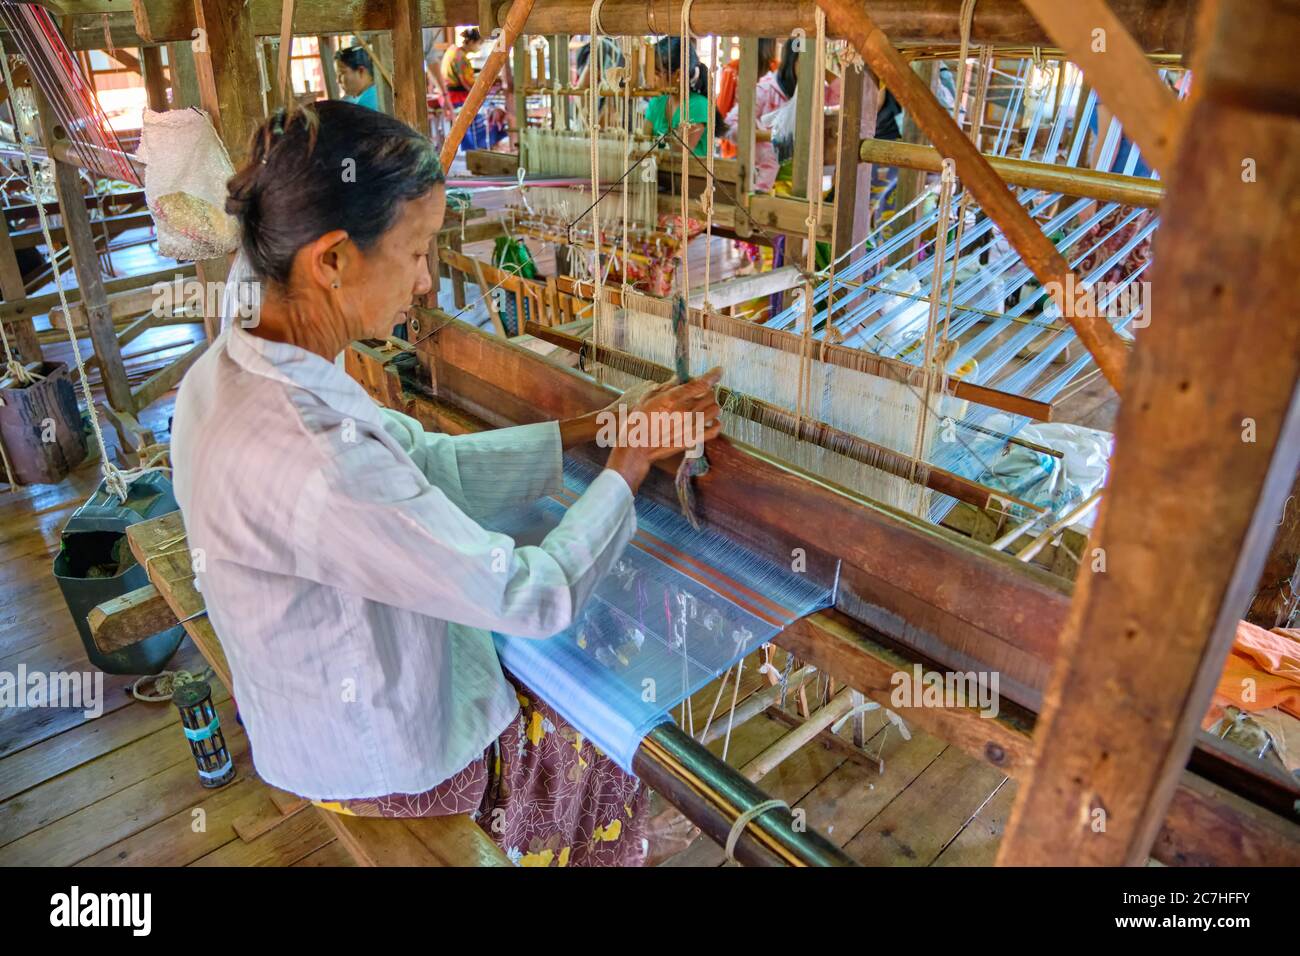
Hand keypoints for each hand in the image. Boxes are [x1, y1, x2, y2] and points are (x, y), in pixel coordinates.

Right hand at [607, 367, 722, 493]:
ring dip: (711, 405)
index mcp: (672, 398)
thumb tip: (679, 378)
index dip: (713, 375)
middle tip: (700, 392)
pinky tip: (708, 421)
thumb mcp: (647, 397)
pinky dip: (715, 423)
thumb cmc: (637, 422)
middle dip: (708, 390)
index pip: (701, 383)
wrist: (635, 448)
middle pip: (710, 395)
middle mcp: (684, 412)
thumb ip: (666, 387)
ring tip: (702, 406)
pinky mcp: (693, 439)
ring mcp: (690, 426)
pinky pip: (715, 429)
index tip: (718, 371)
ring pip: (715, 410)